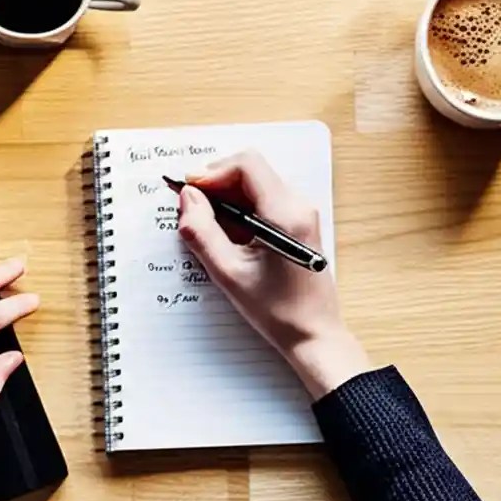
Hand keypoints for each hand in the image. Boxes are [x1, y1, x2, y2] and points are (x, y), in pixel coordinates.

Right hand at [176, 150, 370, 398]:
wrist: (313, 335)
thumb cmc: (276, 311)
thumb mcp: (228, 272)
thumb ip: (202, 231)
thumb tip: (187, 198)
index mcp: (285, 214)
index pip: (246, 165)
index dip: (211, 172)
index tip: (189, 192)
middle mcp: (298, 206)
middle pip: (250, 171)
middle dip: (216, 183)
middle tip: (191, 208)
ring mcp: (301, 214)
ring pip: (255, 184)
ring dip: (226, 197)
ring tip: (206, 226)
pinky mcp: (298, 224)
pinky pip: (263, 200)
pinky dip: (239, 208)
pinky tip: (226, 234)